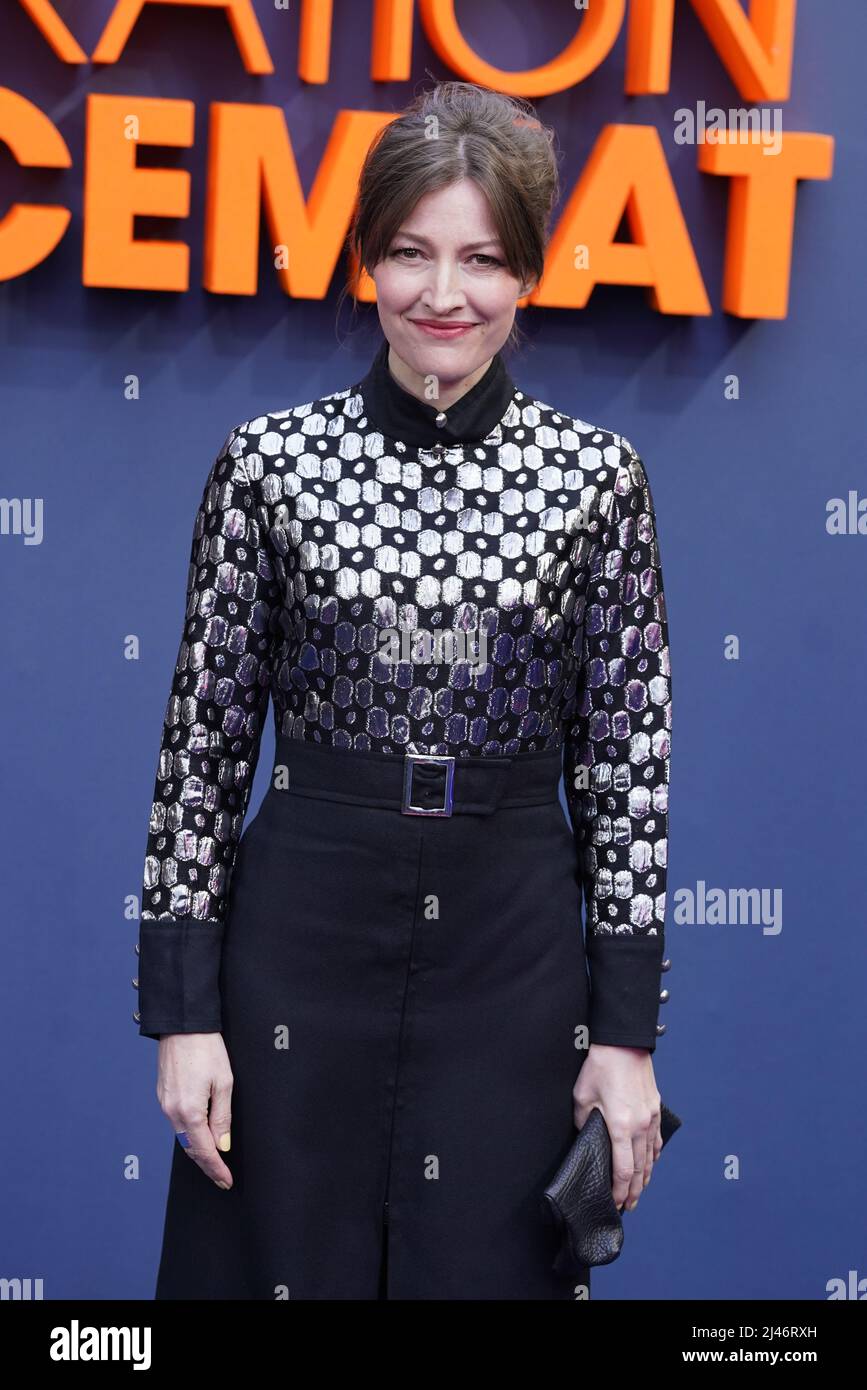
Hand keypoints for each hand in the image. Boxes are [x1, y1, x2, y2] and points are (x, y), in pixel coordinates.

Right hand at [156, 1033, 233, 1189]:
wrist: (182, 1025)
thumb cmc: (206, 1049)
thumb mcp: (224, 1083)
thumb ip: (222, 1117)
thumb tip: (222, 1145)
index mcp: (189, 1111)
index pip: (205, 1151)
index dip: (216, 1169)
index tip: (226, 1181)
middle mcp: (172, 1112)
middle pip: (191, 1148)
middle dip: (207, 1164)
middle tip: (221, 1177)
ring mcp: (164, 1104)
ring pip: (182, 1136)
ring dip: (197, 1150)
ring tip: (213, 1161)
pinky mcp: (163, 1095)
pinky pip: (176, 1123)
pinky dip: (189, 1134)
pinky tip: (199, 1136)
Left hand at [573, 1043, 661, 1213]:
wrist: (624, 1043)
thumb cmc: (601, 1067)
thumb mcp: (582, 1097)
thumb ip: (584, 1123)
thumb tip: (586, 1138)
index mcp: (621, 1127)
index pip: (624, 1171)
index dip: (620, 1191)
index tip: (616, 1204)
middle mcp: (640, 1127)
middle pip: (640, 1169)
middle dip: (634, 1192)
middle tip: (629, 1207)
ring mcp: (651, 1118)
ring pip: (651, 1157)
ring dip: (646, 1177)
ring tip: (640, 1192)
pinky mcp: (656, 1109)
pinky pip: (656, 1140)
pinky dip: (653, 1156)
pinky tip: (650, 1163)